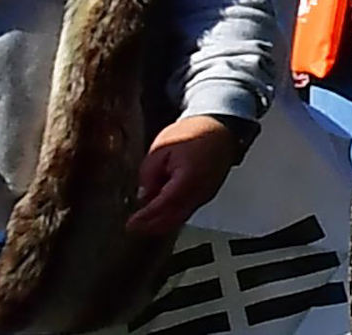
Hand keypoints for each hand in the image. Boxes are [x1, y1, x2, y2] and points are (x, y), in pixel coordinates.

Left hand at [126, 113, 241, 236]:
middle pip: (173, 219)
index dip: (145, 218)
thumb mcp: (162, 149)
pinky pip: (189, 209)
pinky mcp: (208, 192)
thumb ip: (149, 174)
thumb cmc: (193, 132)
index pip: (162, 207)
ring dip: (163, 222)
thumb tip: (144, 195)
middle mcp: (200, 191)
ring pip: (182, 217)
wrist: (220, 125)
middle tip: (135, 227)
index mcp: (187, 179)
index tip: (131, 224)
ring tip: (145, 220)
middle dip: (152, 226)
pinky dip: (174, 214)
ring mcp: (206, 193)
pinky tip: (162, 210)